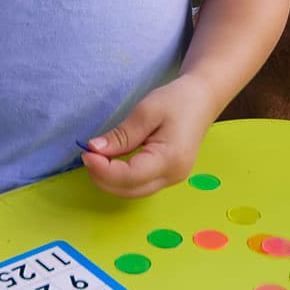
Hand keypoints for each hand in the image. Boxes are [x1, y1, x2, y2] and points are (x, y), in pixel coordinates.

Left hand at [81, 77, 217, 198]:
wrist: (203, 98)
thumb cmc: (177, 100)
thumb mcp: (146, 111)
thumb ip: (121, 135)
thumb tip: (94, 150)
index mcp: (170, 159)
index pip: (129, 177)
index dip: (103, 170)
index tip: (86, 153)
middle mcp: (173, 175)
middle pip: (129, 190)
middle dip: (103, 178)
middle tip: (88, 155)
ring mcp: (172, 179)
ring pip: (133, 191)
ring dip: (110, 180)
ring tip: (97, 158)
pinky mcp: (169, 176)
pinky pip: (140, 185)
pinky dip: (121, 178)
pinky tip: (111, 163)